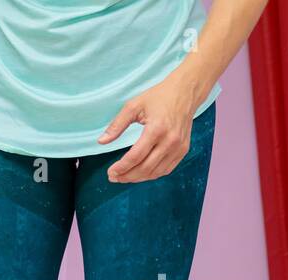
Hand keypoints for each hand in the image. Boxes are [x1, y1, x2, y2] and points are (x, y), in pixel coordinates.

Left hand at [98, 69, 202, 183]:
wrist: (186, 92)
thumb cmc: (159, 97)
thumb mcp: (134, 106)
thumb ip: (116, 125)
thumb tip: (101, 141)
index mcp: (157, 129)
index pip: (135, 156)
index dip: (121, 168)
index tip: (110, 172)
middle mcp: (170, 141)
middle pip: (145, 168)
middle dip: (127, 176)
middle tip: (113, 177)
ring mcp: (179, 147)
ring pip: (155, 172)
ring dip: (138, 178)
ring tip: (124, 176)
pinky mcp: (183, 150)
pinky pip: (166, 169)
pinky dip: (151, 174)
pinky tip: (139, 173)